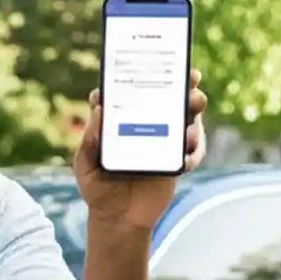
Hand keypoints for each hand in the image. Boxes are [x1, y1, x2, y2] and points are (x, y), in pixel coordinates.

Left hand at [73, 69, 207, 229]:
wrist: (117, 219)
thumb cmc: (97, 188)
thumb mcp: (85, 166)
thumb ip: (90, 141)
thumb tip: (98, 107)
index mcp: (122, 120)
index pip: (133, 90)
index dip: (142, 72)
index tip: (151, 60)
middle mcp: (146, 124)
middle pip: (168, 97)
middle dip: (183, 83)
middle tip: (190, 78)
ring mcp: (164, 140)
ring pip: (186, 117)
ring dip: (194, 110)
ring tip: (192, 114)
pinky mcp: (176, 160)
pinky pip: (193, 150)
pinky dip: (194, 149)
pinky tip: (186, 155)